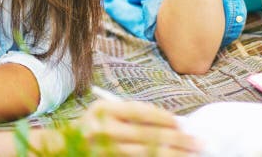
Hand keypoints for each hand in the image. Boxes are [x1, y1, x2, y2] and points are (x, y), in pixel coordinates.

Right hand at [76, 99, 199, 155]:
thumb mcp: (108, 112)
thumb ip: (134, 114)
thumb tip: (173, 123)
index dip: (163, 118)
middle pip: (147, 135)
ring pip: (144, 154)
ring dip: (171, 154)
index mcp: (105, 109)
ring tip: (189, 154)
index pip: (140, 112)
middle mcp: (103, 129)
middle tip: (197, 142)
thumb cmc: (95, 126)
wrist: (65, 147)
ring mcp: (103, 149)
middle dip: (176, 139)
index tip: (181, 124)